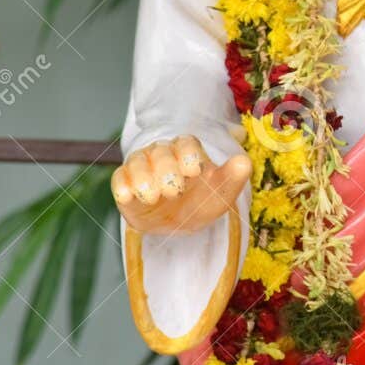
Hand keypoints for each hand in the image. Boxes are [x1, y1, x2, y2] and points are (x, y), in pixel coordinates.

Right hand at [111, 136, 250, 235]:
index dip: (189, 154)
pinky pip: (120, 178)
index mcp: (188, 151)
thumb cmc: (202, 200)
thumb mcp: (221, 192)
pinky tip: (126, 197)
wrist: (178, 221)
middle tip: (174, 191)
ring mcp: (142, 167)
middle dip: (166, 170)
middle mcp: (163, 154)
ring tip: (152, 196)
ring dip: (143, 177)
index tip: (194, 171)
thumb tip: (244, 162)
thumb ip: (232, 177)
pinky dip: (121, 186)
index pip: (187, 143)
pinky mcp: (125, 183)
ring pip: (138, 162)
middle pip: (161, 153)